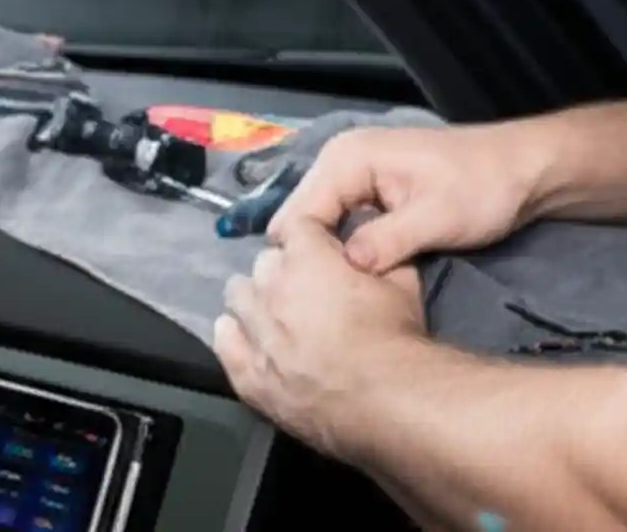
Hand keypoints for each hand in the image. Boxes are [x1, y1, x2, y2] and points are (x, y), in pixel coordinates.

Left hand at [213, 219, 424, 458]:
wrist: (386, 400)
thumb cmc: (395, 336)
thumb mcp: (402, 281)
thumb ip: (377, 253)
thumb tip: (367, 243)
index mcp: (306, 258)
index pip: (295, 226)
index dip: (310, 237)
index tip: (323, 252)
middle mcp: (271, 288)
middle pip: (264, 263)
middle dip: (285, 270)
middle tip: (309, 290)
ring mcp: (254, 331)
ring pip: (238, 296)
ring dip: (257, 300)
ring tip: (278, 316)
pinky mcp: (247, 374)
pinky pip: (224, 342)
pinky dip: (236, 336)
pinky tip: (252, 341)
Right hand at [269, 125, 547, 272]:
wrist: (525, 171)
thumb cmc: (484, 187)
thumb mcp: (436, 217)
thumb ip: (387, 241)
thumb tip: (345, 268)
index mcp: (346, 158)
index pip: (298, 214)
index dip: (304, 258)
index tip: (321, 299)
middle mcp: (339, 162)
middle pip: (303, 222)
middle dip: (313, 260)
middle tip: (331, 304)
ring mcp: (352, 177)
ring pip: (320, 228)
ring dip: (329, 259)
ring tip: (342, 296)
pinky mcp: (367, 194)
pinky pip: (340, 226)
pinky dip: (345, 251)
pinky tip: (358, 280)